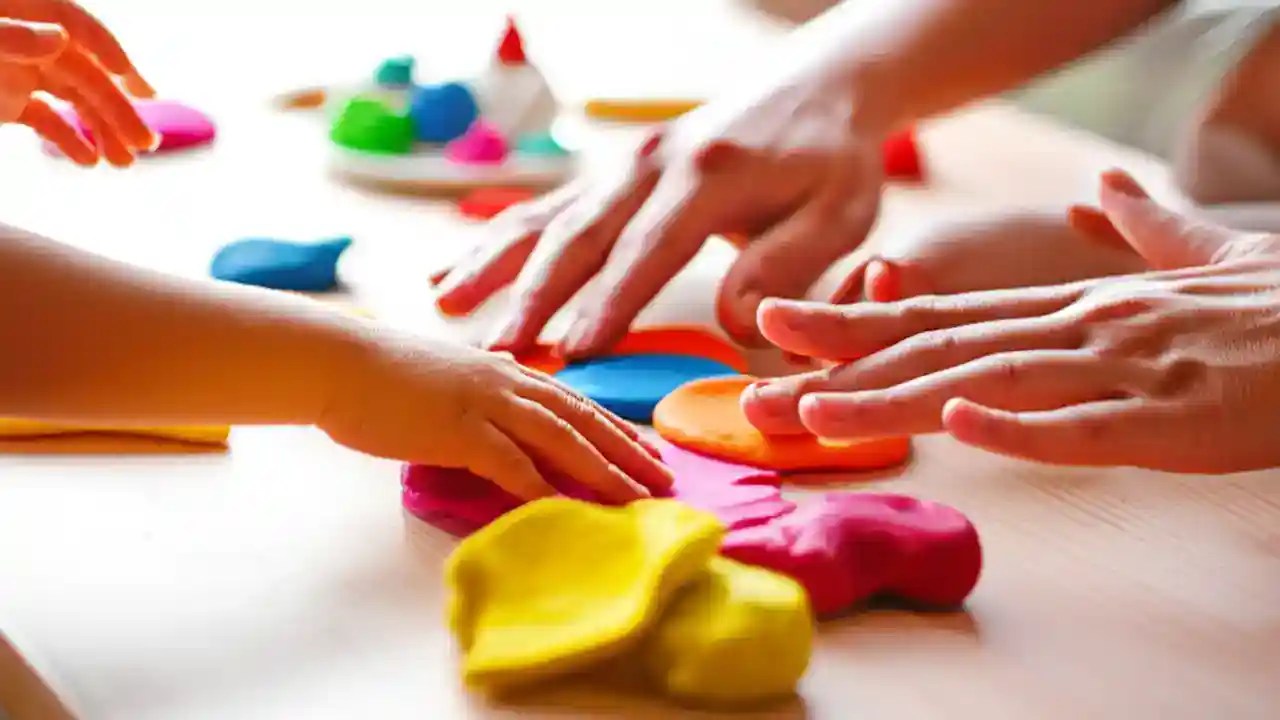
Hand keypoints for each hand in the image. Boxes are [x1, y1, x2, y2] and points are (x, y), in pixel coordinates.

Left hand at [0, 5, 154, 165]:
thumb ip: (14, 37)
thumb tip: (62, 38)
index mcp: (21, 14)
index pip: (74, 26)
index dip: (107, 50)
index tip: (137, 83)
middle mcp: (29, 43)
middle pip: (85, 73)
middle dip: (118, 109)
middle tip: (146, 143)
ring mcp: (20, 73)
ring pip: (74, 99)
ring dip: (103, 129)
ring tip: (124, 162)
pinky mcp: (9, 103)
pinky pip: (47, 119)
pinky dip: (69, 140)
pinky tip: (89, 160)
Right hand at [318, 328, 673, 501]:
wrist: (337, 362)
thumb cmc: (383, 376)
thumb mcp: (449, 380)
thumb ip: (482, 395)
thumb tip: (503, 414)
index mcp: (505, 371)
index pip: (576, 402)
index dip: (617, 428)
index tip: (648, 452)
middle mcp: (507, 382)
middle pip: (583, 419)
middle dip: (629, 451)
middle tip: (666, 479)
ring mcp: (485, 403)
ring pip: (561, 439)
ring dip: (604, 470)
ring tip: (637, 498)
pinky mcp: (459, 428)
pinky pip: (511, 463)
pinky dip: (543, 487)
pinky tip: (569, 507)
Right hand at [435, 35, 885, 356]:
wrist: (815, 86)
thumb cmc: (832, 160)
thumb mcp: (838, 214)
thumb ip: (787, 266)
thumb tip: (734, 322)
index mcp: (709, 177)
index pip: (649, 247)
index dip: (610, 301)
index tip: (574, 352)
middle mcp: (652, 165)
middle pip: (581, 233)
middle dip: (535, 293)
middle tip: (499, 349)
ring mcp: (625, 165)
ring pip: (548, 216)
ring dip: (495, 260)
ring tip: (445, 301)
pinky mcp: (613, 173)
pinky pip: (547, 206)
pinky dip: (499, 237)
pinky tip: (455, 264)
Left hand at [742, 170, 1279, 472]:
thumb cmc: (1278, 308)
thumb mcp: (1197, 260)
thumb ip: (1139, 230)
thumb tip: (1101, 193)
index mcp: (1072, 304)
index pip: (939, 314)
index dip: (853, 323)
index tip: (779, 329)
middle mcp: (1079, 328)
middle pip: (939, 347)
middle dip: (840, 367)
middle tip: (755, 386)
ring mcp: (1123, 369)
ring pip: (987, 383)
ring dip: (897, 399)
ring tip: (815, 412)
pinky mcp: (1174, 417)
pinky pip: (1086, 426)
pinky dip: (1021, 427)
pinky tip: (958, 424)